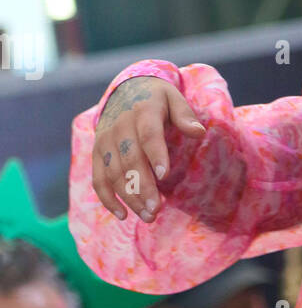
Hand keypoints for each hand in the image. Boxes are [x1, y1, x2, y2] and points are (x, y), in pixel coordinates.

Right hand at [92, 75, 206, 222]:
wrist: (123, 91)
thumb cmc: (155, 99)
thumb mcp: (172, 97)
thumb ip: (184, 114)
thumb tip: (199, 132)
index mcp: (142, 111)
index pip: (148, 135)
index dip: (155, 155)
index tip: (165, 175)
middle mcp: (120, 127)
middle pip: (130, 160)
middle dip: (142, 186)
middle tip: (157, 209)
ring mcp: (105, 141)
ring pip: (113, 174)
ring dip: (129, 197)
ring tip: (149, 216)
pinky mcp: (97, 154)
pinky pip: (98, 179)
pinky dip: (107, 199)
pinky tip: (124, 215)